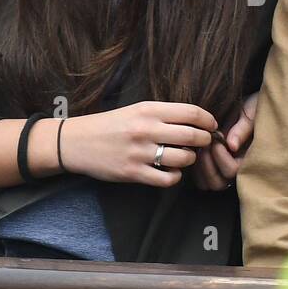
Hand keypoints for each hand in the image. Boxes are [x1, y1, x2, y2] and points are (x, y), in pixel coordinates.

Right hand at [58, 100, 217, 188]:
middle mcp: (146, 129)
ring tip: (184, 157)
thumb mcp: (136, 110)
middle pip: (192, 136)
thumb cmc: (110, 125)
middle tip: (204, 143)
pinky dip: (174, 177)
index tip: (211, 126)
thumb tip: (196, 120)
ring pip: (183, 159)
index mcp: (148, 110)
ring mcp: (140, 152)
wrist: (76, 142)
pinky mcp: (133, 172)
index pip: (191, 113)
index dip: (208, 121)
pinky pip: (167, 179)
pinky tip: (170, 171)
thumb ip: (163, 114)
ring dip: (189, 159)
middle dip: (204, 141)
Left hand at [193, 92, 258, 191]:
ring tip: (201, 147)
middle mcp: (238, 170)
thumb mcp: (251, 113)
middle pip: (218, 183)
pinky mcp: (213, 167)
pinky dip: (195, 168)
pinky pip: (200, 179)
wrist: (249, 101)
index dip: (221, 157)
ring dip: (200, 167)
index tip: (218, 139)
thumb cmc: (253, 106)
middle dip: (207, 164)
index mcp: (251, 159)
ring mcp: (224, 170)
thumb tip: (232, 146)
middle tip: (206, 145)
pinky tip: (196, 150)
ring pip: (207, 184)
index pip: (232, 171)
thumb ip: (243, 128)